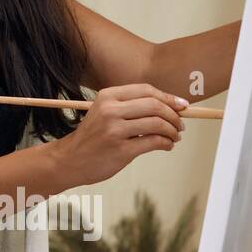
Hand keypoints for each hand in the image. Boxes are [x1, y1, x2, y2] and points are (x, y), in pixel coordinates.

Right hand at [54, 83, 186, 186]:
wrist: (69, 160)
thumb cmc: (92, 137)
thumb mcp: (104, 112)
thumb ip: (130, 106)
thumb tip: (168, 107)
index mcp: (108, 96)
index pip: (146, 90)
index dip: (168, 97)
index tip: (182, 106)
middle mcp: (111, 110)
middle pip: (154, 105)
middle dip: (174, 115)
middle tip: (181, 124)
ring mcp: (115, 130)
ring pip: (156, 124)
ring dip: (172, 131)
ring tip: (175, 136)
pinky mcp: (121, 150)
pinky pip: (153, 142)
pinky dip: (166, 143)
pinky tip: (167, 145)